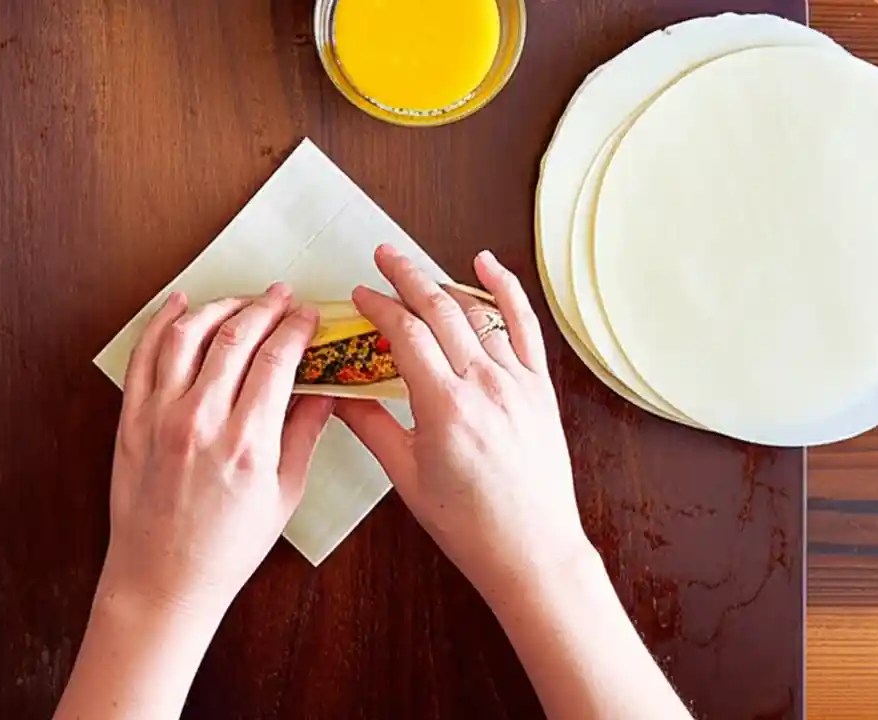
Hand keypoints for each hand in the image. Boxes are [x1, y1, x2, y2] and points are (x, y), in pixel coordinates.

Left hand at [100, 285, 333, 613]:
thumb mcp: (284, 494)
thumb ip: (304, 435)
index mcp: (247, 442)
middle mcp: (201, 421)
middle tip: (281, 296)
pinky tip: (179, 305)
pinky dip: (162, 323)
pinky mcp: (131, 421)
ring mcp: (160, 418)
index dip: (296, 328)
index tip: (308, 316)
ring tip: (240, 301)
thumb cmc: (226, 548)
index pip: (278, 359)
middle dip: (264, 307)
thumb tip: (325, 392)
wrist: (164, 579)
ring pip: (187, 335)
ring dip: (218, 307)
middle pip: (236, 337)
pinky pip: (144, 356)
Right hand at [335, 246, 593, 598]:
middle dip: (406, 276)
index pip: (406, 334)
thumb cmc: (470, 524)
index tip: (360, 296)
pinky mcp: (539, 388)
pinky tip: (487, 265)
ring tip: (417, 266)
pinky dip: (506, 290)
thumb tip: (338, 396)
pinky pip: (524, 325)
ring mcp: (517, 383)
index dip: (379, 307)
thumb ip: (370, 427)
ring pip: (476, 313)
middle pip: (439, 310)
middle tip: (382, 257)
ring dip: (443, 282)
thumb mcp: (407, 477)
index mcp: (445, 407)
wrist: (531, 548)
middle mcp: (484, 386)